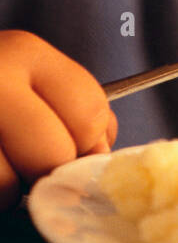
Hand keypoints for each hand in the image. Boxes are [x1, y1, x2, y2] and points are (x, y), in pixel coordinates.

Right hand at [0, 30, 117, 209]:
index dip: (90, 143)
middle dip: (47, 171)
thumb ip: (73, 104)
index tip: (77, 150)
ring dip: (6, 191)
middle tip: (28, 162)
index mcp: (23, 51)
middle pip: (54, 156)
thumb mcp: (26, 72)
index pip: (90, 113)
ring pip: (8, 188)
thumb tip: (103, 150)